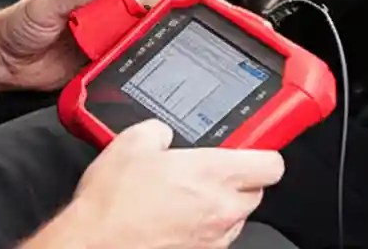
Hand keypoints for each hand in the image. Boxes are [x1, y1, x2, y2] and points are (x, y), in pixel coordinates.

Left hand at [0, 0, 169, 91]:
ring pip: (133, 50)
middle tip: (182, 37)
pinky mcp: (93, 71)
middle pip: (141, 25)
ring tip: (166, 59)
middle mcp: (101, 22)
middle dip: (161, 29)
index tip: (183, 2)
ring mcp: (99, 48)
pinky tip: (141, 77)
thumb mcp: (46, 4)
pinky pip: (117, 72)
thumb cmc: (14, 26)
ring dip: (146, 53)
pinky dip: (128, 74)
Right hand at [46, 120, 285, 248]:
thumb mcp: (133, 142)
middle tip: (215, 167)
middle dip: (241, 178)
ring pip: (238, 215)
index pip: (272, 164)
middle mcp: (222, 208)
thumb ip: (160, 130)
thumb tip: (163, 132)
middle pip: (257, 190)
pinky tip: (178, 213)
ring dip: (223, 202)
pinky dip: (205, 223)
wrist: (95, 242)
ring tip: (191, 192)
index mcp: (215, 174)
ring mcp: (213, 236)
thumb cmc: (114, 201)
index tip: (251, 146)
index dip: (263, 151)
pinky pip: (217, 235)